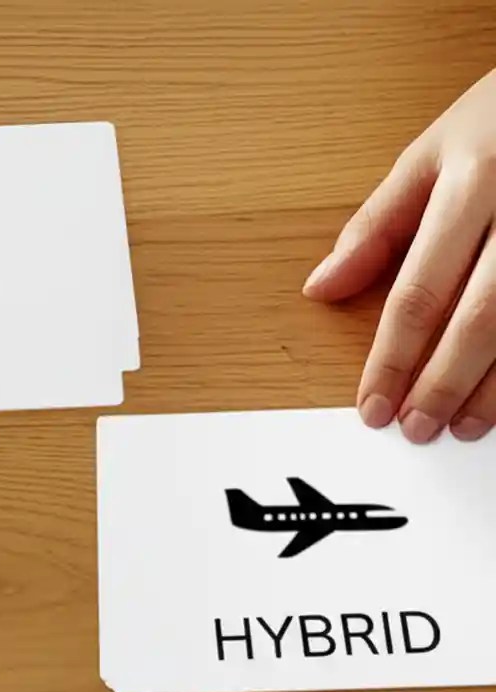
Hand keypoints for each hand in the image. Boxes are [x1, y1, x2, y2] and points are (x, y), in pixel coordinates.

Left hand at [304, 68, 495, 442]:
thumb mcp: (431, 153)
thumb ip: (377, 225)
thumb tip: (320, 288)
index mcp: (472, 182)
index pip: (420, 289)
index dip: (392, 355)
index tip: (372, 403)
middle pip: (481, 318)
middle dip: (443, 384)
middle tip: (416, 428)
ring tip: (465, 426)